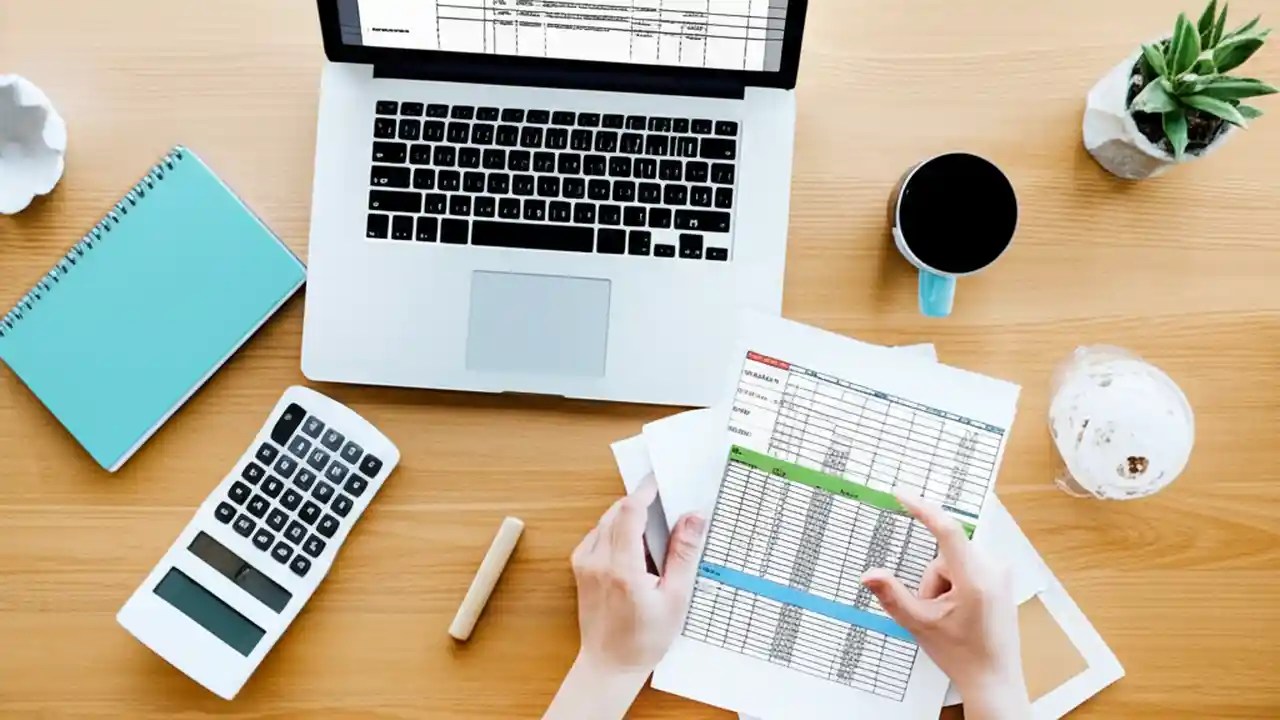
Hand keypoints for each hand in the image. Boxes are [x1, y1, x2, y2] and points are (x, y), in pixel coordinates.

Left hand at [543, 476, 706, 719]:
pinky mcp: (579, 567)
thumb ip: (683, 554)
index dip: (646, 491)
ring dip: (629, 516)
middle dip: (641, 501)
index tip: (661, 481)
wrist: (609, 664)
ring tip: (654, 527)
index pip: (630, 512)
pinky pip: (598, 534)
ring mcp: (584, 563)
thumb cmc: (645, 638)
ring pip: (606, 521)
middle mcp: (598, 560)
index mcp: (622, 568)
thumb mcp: (675, 598)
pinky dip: (616, 530)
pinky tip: (634, 545)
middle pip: (617, 511)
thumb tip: (694, 517)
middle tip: (665, 502)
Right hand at [861, 493, 1030, 719]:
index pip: (947, 531)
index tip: (902, 495)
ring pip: (953, 561)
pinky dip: (955, 583)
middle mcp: (993, 570)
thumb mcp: (919, 624)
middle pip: (944, 554)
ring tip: (950, 615)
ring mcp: (1001, 573)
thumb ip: (891, 595)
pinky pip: (966, 566)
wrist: (994, 678)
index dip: (922, 509)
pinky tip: (961, 611)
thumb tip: (868, 575)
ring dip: (942, 584)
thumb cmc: (961, 655)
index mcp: (975, 580)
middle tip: (935, 611)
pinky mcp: (1002, 577)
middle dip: (931, 580)